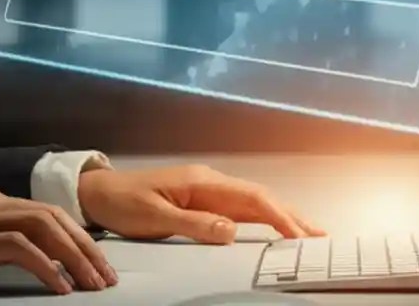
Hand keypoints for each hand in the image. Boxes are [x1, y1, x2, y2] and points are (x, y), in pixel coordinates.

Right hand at [0, 186, 117, 293]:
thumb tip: (31, 251)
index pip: (47, 211)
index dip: (78, 236)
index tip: (97, 263)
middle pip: (53, 217)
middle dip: (85, 247)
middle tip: (106, 277)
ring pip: (43, 228)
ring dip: (73, 258)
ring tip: (91, 284)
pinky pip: (18, 249)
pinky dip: (45, 266)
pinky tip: (59, 286)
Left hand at [78, 164, 325, 243]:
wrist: (98, 192)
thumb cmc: (123, 201)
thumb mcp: (154, 217)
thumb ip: (193, 223)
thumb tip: (231, 231)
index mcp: (202, 182)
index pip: (252, 197)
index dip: (279, 216)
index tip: (299, 235)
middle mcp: (210, 182)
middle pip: (260, 197)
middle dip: (291, 216)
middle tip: (320, 237)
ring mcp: (207, 191)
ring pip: (254, 204)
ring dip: (282, 218)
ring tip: (308, 235)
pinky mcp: (202, 202)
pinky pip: (239, 210)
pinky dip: (263, 220)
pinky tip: (274, 230)